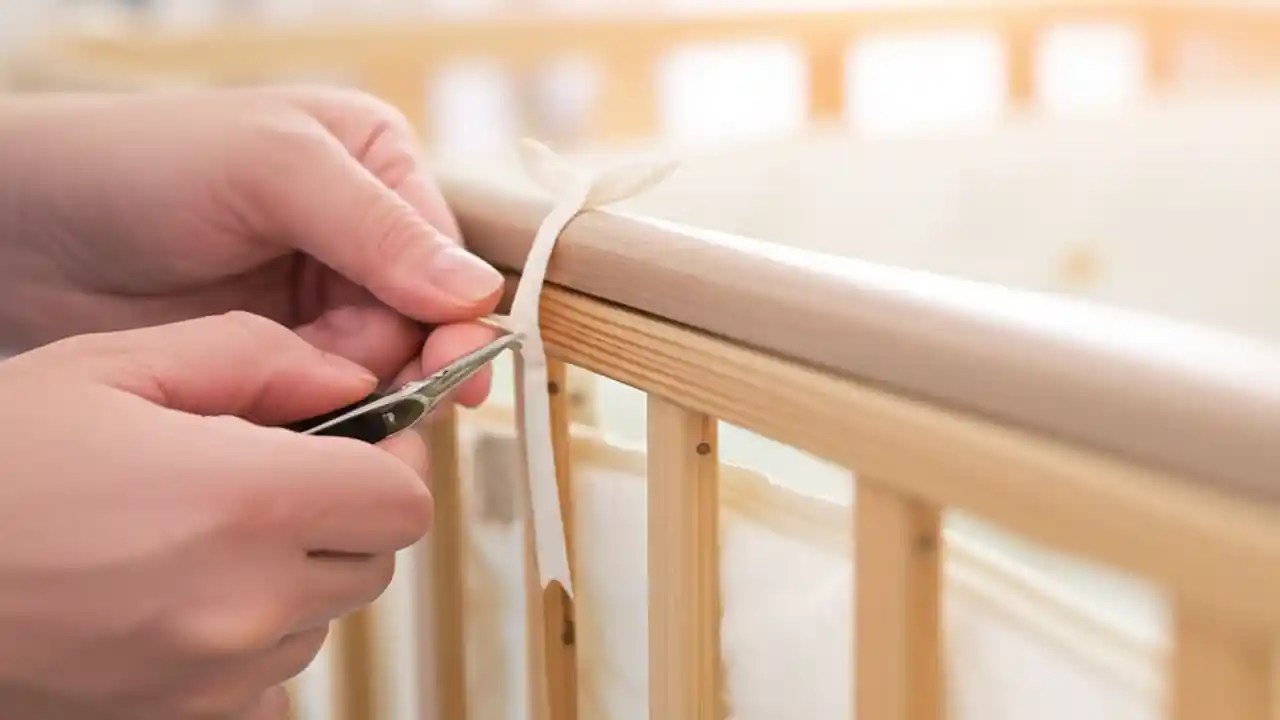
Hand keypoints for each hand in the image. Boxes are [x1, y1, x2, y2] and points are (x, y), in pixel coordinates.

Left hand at [0, 85, 502, 402]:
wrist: (27, 231)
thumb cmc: (142, 163)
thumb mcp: (274, 170)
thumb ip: (378, 228)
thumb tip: (479, 292)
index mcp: (375, 167)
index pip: (446, 250)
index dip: (458, 314)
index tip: (458, 367)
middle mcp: (359, 236)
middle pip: (424, 317)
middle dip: (414, 361)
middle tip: (406, 404)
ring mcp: (320, 300)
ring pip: (382, 366)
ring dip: (368, 396)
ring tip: (333, 411)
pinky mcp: (283, 357)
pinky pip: (332, 398)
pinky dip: (328, 420)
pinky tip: (310, 432)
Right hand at [0, 312, 431, 718]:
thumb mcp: (114, 366)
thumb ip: (255, 357)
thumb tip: (351, 375)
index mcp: (249, 502)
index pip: (404, 500)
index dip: (389, 462)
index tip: (357, 439)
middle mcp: (248, 603)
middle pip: (375, 562)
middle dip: (344, 513)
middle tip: (273, 475)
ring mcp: (214, 678)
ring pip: (325, 619)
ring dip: (297, 573)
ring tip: (205, 531)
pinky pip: (267, 677)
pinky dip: (250, 634)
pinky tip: (179, 590)